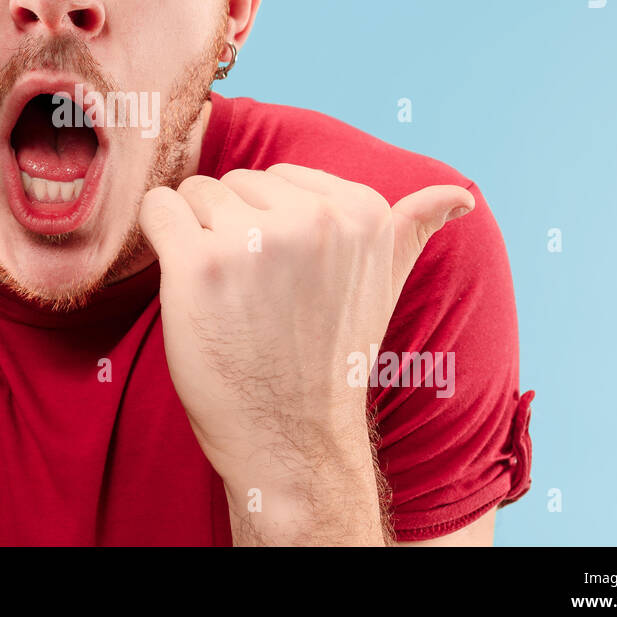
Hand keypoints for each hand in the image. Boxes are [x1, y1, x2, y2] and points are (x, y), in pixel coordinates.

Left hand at [138, 163, 474, 496]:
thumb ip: (411, 228)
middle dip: (230, 230)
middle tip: (255, 296)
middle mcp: (313, 219)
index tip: (286, 280)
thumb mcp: (385, 285)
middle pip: (232, 183)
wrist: (292, 439)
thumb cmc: (330, 358)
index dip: (268, 226)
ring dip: (194, 238)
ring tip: (227, 297)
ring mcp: (254, 241)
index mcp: (362, 212)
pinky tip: (185, 283)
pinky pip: (157, 209)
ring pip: (194, 194)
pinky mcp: (199, 265)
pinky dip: (158, 238)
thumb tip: (458, 194)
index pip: (276, 176)